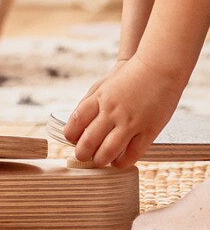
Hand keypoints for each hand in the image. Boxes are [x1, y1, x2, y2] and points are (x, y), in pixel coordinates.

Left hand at [62, 54, 183, 167]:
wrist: (159, 67)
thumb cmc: (129, 75)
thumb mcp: (103, 84)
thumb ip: (90, 102)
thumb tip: (76, 122)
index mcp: (98, 98)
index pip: (75, 122)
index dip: (71, 136)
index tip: (73, 140)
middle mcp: (111, 111)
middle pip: (89, 141)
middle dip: (82, 153)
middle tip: (83, 156)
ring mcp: (130, 122)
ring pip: (108, 151)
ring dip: (100, 160)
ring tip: (100, 161)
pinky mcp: (148, 131)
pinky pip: (132, 154)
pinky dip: (122, 162)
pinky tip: (118, 162)